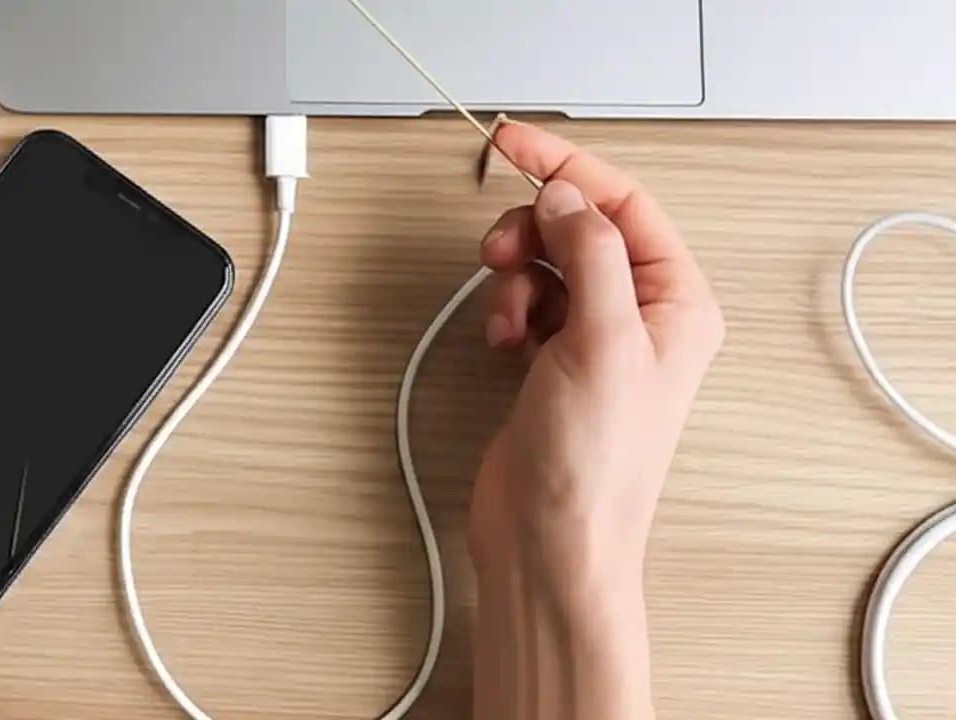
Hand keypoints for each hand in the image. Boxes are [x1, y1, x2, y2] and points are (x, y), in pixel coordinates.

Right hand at [469, 122, 722, 719]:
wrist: (551, 542)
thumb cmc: (593, 466)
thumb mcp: (603, 342)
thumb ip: (591, 254)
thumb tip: (570, 198)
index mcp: (675, 303)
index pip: (624, 205)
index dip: (567, 169)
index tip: (513, 144)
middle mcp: (638, 316)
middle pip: (579, 229)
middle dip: (533, 230)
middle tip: (501, 248)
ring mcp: (593, 340)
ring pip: (547, 263)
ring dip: (515, 276)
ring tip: (507, 314)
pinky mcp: (552, 363)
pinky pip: (525, 302)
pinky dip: (506, 309)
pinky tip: (503, 340)